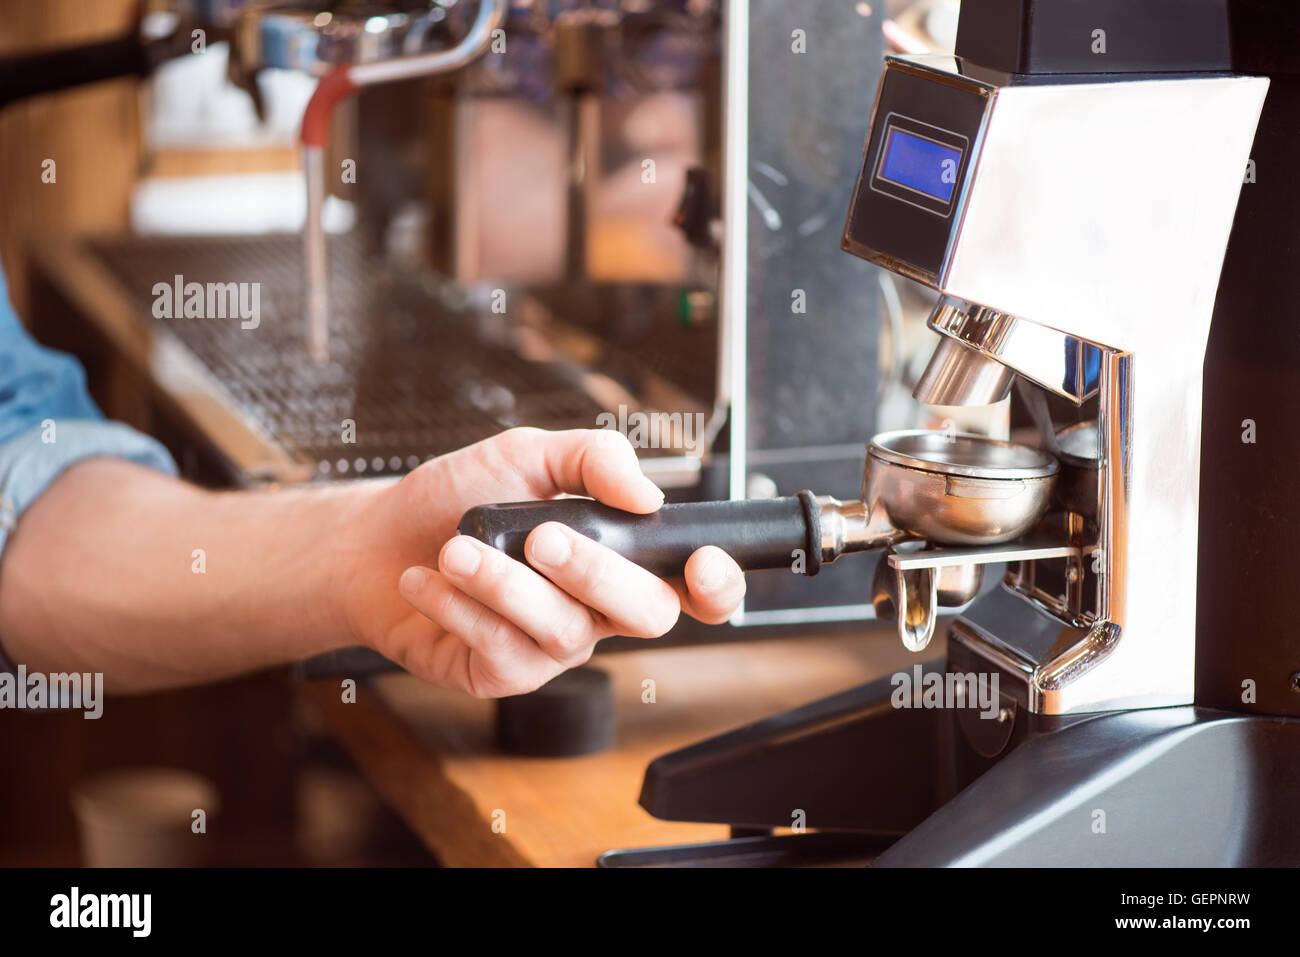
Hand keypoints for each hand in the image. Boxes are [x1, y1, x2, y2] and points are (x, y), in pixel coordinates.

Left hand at [339, 428, 745, 697]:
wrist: (375, 539)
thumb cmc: (457, 498)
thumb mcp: (528, 453)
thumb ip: (595, 459)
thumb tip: (648, 492)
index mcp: (620, 559)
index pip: (694, 588)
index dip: (718, 585)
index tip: (702, 563)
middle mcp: (596, 611)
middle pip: (645, 614)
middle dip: (598, 574)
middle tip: (540, 537)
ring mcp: (552, 648)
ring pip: (565, 630)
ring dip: (506, 584)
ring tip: (456, 549)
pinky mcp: (503, 675)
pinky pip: (504, 650)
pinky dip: (461, 608)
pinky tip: (429, 580)